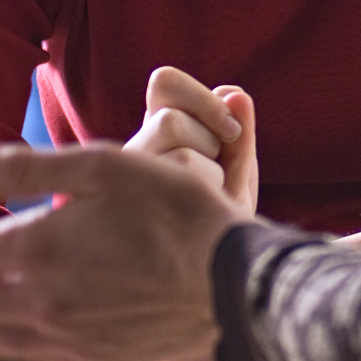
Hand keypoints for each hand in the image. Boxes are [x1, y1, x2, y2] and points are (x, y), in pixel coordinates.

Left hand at [0, 140, 246, 360]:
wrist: (237, 284)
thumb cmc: (178, 212)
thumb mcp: (105, 167)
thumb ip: (22, 167)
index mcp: (39, 250)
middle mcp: (41, 302)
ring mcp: (65, 336)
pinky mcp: (91, 355)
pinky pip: (23, 352)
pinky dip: (1, 329)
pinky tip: (19, 307)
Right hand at [125, 66, 258, 214]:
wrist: (209, 277)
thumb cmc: (219, 220)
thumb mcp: (236, 174)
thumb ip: (238, 135)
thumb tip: (235, 93)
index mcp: (155, 130)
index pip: (164, 82)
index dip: (202, 99)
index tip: (232, 130)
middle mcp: (131, 152)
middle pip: (169, 120)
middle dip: (209, 144)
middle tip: (215, 175)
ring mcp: (122, 183)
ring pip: (176, 157)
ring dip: (209, 178)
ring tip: (206, 203)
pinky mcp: (123, 215)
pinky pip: (176, 191)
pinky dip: (204, 202)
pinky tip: (198, 222)